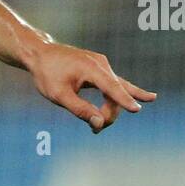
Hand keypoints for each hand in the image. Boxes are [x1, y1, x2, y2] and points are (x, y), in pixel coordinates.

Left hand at [27, 42, 156, 133]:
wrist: (40, 54)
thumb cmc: (47, 74)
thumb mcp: (58, 95)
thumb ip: (79, 109)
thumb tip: (99, 123)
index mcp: (91, 68)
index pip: (112, 87)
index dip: (124, 100)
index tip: (137, 109)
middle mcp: (101, 64)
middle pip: (115, 92)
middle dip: (110, 113)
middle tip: (95, 131)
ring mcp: (101, 64)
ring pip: (115, 89)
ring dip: (110, 108)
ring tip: (100, 128)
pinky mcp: (99, 67)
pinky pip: (112, 84)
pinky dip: (115, 97)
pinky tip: (144, 97)